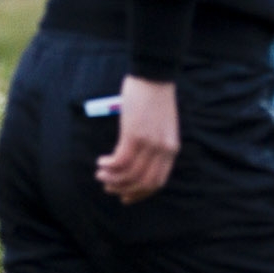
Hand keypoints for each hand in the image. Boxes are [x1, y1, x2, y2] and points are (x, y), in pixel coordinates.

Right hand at [97, 76, 179, 200]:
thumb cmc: (155, 98)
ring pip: (129, 174)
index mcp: (171, 148)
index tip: (125, 197)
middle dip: (123, 189)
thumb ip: (156, 145)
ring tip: (101, 174)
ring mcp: (149, 143)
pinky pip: (120, 161)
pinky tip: (101, 162)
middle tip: (108, 186)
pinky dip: (109, 166)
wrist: (154, 75)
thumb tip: (139, 162)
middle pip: (143, 182)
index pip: (157, 181)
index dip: (140, 193)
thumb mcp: (163, 126)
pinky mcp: (134, 134)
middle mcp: (163, 149)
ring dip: (112, 178)